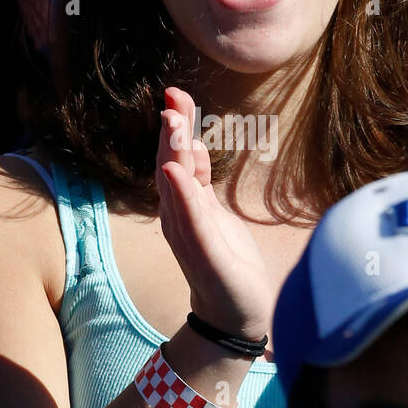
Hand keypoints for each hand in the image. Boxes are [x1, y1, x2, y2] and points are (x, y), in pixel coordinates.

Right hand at [157, 87, 273, 341]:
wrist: (236, 314)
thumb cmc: (225, 261)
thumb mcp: (213, 211)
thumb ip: (201, 179)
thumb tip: (194, 142)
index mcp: (183, 205)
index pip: (178, 159)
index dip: (177, 127)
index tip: (176, 94)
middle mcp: (178, 218)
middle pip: (171, 167)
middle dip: (171, 134)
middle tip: (172, 102)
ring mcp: (188, 237)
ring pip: (176, 189)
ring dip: (174, 154)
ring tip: (173, 123)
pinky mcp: (204, 256)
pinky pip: (191, 221)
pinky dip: (181, 196)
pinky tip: (176, 173)